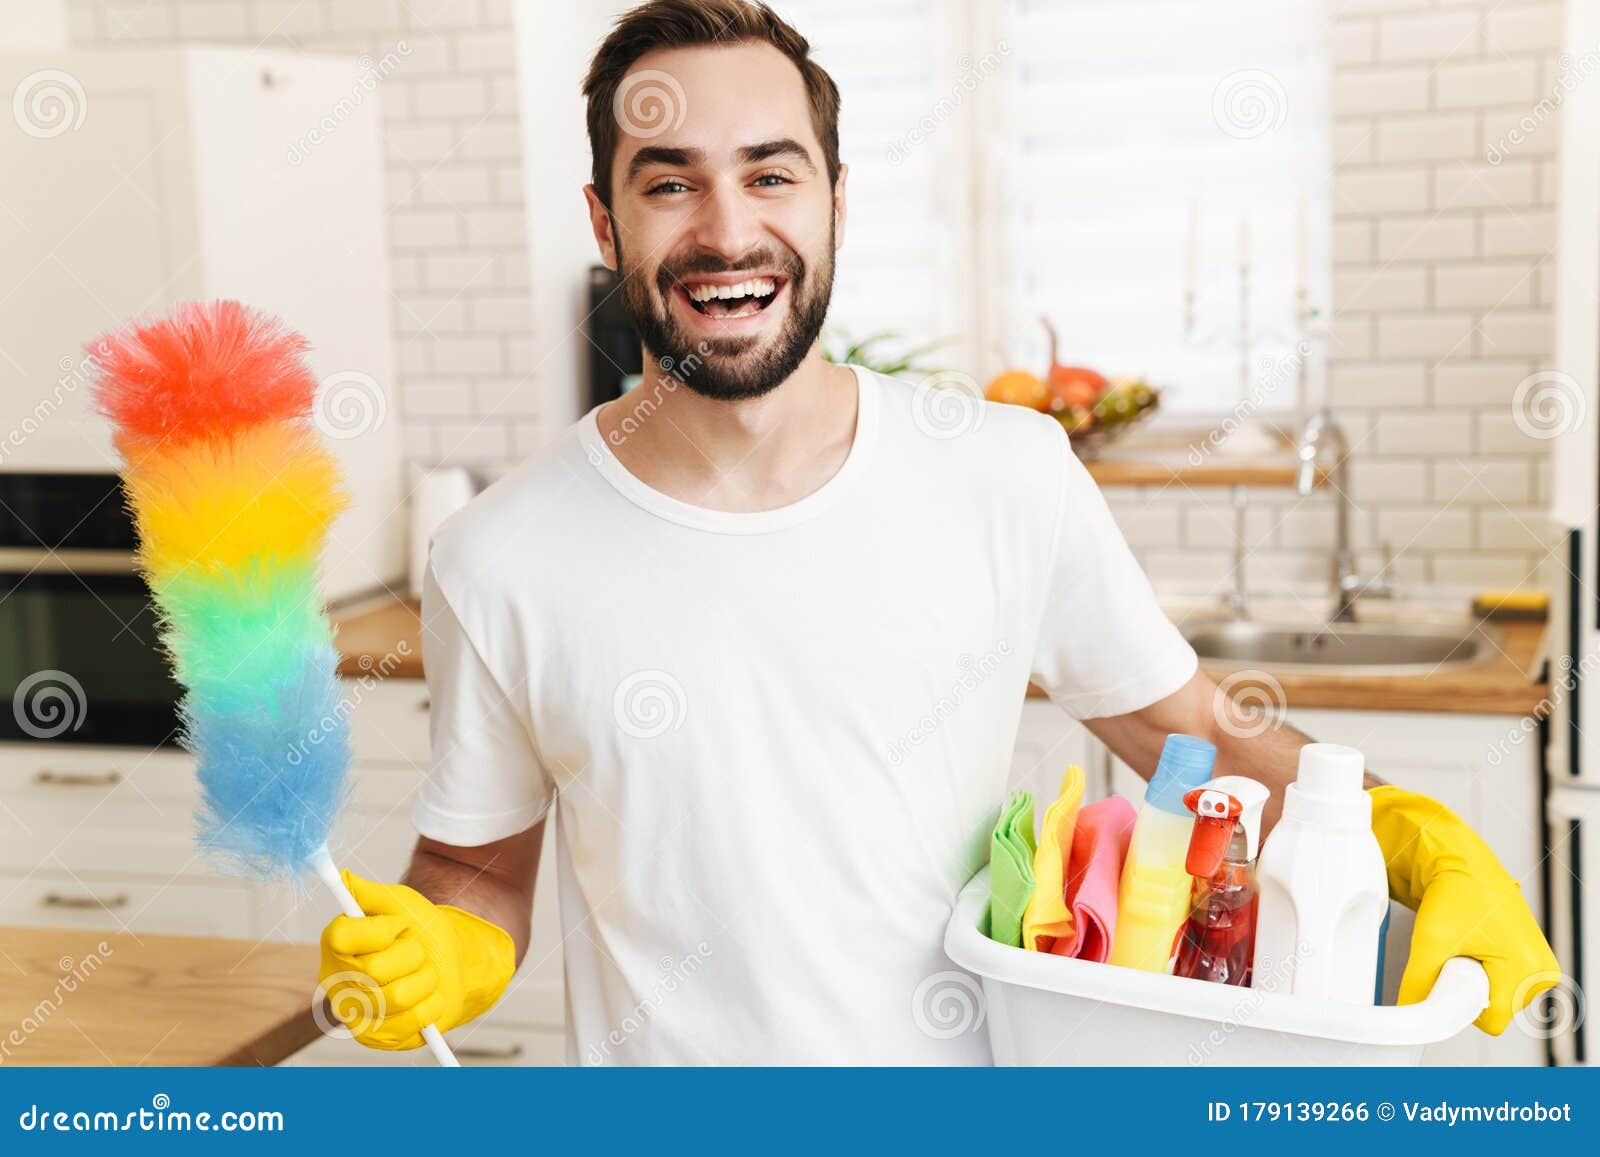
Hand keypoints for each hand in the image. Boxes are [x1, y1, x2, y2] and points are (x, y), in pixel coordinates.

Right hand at [318, 870, 515, 1049]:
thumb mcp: (398, 902)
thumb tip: (342, 877)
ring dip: (425, 979)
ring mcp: (355, 1012)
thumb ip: (368, 891)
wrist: (450, 961)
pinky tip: (428, 997)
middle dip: (412, 954)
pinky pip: (413, 1021)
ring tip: (425, 974)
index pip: (340, 936)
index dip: (379, 930)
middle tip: (417, 952)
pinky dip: (432, 1004)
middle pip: (375, 969)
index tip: (399, 926)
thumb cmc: (419, 930)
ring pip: (397, 996)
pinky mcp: (378, 1037)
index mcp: (335, 945)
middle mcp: (336, 980)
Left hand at [1370, 786, 1559, 1034]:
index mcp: (1527, 969)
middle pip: (1496, 1010)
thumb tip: (1409, 1013)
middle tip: (1453, 955)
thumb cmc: (1454, 892)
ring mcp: (1539, 964)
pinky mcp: (1531, 957)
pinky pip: (1502, 983)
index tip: (1443, 978)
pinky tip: (1473, 946)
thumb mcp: (1430, 941)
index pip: (1491, 1019)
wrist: (1462, 860)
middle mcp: (1541, 971)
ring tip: (1464, 946)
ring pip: (1498, 997)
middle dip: (1468, 990)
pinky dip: (1483, 971)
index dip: (1460, 1005)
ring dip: (1475, 980)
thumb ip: (1418, 984)